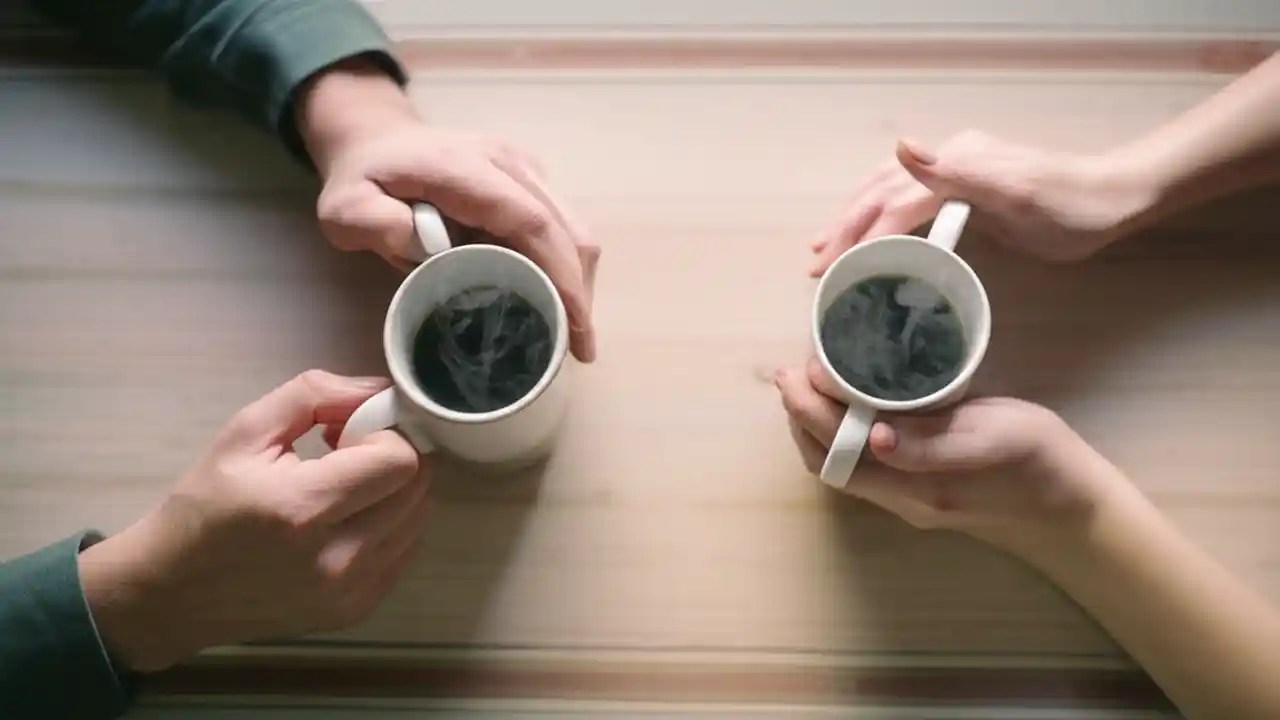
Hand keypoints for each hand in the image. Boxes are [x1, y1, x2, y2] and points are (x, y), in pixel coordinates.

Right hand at [78, 371, 425, 671]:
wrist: (170, 595)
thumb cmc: (203, 506)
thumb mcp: (244, 432)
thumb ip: (315, 395)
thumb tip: (378, 390)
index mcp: (304, 508)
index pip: (399, 461)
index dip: (382, 434)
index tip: (346, 433)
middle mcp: (337, 558)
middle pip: (417, 488)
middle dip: (392, 457)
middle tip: (347, 454)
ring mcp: (350, 592)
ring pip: (418, 520)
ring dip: (394, 492)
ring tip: (344, 487)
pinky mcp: (355, 612)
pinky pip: (403, 552)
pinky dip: (389, 527)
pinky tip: (346, 520)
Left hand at [296, 58, 599, 361]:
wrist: (377, 137)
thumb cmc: (362, 178)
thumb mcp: (344, 207)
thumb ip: (372, 224)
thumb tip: (418, 246)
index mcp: (467, 169)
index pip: (532, 221)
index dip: (560, 273)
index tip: (574, 324)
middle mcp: (508, 163)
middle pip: (566, 229)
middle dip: (580, 291)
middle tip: (580, 349)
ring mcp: (524, 169)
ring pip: (572, 228)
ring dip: (578, 281)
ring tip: (572, 335)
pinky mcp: (530, 180)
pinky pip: (562, 225)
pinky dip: (566, 266)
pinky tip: (555, 301)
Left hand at [775, 359, 1111, 545]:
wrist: (1072, 506)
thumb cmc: (1036, 462)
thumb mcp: (990, 439)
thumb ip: (932, 441)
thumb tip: (873, 436)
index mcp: (911, 484)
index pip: (834, 448)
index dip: (807, 409)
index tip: (797, 369)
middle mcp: (898, 496)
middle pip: (825, 460)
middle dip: (799, 415)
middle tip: (793, 369)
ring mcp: (905, 496)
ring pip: (838, 462)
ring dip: (815, 425)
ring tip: (810, 380)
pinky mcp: (916, 486)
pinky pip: (859, 460)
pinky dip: (839, 431)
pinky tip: (848, 400)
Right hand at [809, 130, 1158, 275]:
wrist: (1115, 198)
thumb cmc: (1071, 209)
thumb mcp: (1017, 192)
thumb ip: (955, 172)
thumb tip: (900, 147)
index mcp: (957, 165)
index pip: (894, 206)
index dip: (862, 239)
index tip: (836, 273)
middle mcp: (951, 162)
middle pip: (881, 194)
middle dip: (845, 229)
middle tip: (816, 265)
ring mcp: (958, 172)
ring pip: (889, 192)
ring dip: (854, 220)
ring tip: (825, 246)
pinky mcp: (967, 186)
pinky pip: (908, 199)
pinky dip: (880, 215)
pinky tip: (871, 231)